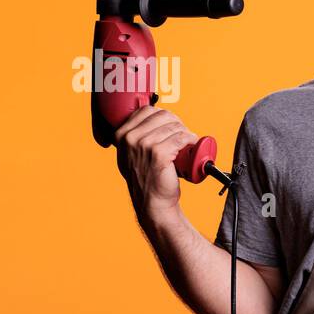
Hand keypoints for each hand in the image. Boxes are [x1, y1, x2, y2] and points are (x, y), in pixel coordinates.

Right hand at [113, 106, 199, 225]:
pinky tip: (192, 144)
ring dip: (186, 132)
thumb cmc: (146, 178)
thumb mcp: (131, 154)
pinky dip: (190, 139)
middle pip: (163, 116)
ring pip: (174, 127)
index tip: (172, 125)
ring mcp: (143, 145)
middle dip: (177, 123)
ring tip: (188, 142)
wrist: (152, 202)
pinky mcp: (158, 154)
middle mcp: (130, 138)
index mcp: (121, 134)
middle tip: (183, 134)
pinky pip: (181, 138)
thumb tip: (150, 119)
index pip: (147, 111)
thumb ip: (135, 137)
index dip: (165, 116)